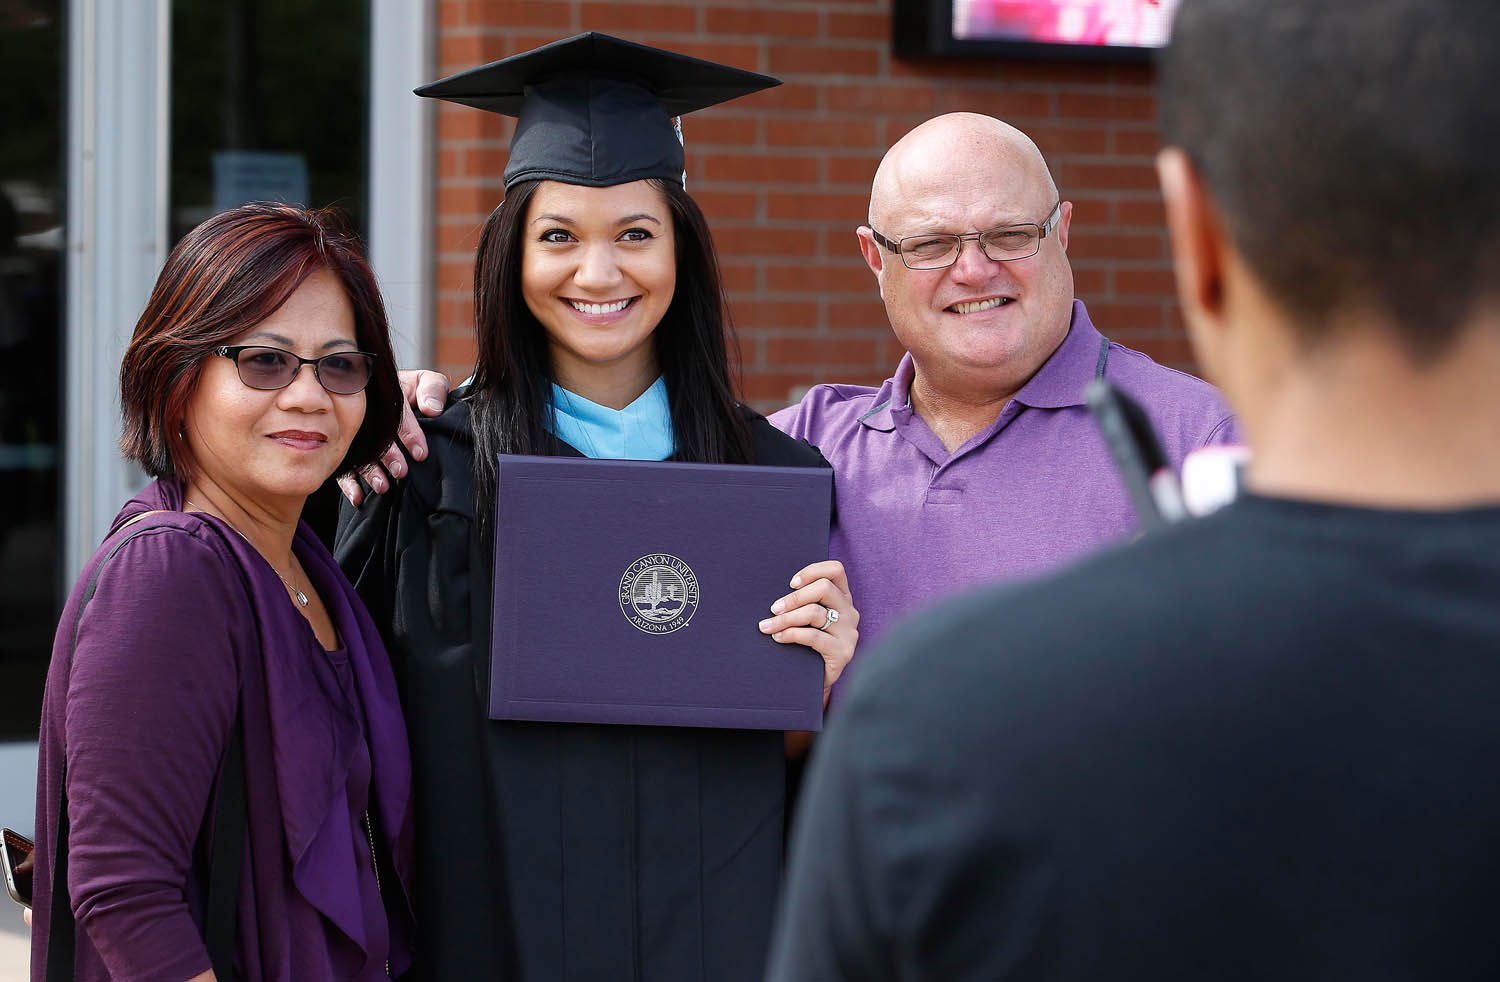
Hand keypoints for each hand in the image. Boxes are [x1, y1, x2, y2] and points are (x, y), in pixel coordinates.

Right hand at [337, 369, 451, 504]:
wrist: (387, 394)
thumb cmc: (412, 392)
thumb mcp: (425, 382)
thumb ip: (432, 389)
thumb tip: (432, 410)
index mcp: (384, 394)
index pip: (397, 413)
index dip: (409, 433)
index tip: (420, 453)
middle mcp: (364, 413)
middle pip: (374, 436)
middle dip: (388, 456)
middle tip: (401, 472)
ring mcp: (353, 433)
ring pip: (358, 454)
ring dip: (370, 472)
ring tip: (383, 486)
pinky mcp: (347, 450)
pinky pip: (343, 467)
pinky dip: (349, 485)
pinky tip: (358, 498)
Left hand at [759, 560, 859, 707]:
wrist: (816, 680)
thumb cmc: (807, 644)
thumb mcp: (808, 618)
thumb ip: (802, 602)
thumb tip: (775, 593)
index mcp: (843, 598)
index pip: (836, 570)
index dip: (812, 571)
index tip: (790, 583)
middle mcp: (849, 612)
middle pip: (824, 588)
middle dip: (794, 597)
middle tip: (773, 608)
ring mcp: (848, 632)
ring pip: (815, 613)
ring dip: (786, 618)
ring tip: (767, 626)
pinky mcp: (843, 652)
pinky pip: (813, 637)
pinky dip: (791, 634)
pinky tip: (778, 637)